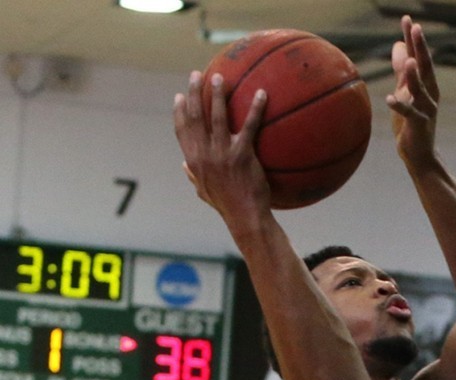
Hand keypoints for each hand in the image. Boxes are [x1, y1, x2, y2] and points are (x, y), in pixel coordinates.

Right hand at [172, 70, 270, 222]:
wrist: (245, 217)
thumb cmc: (227, 205)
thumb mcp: (203, 192)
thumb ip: (193, 176)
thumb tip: (183, 166)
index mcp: (193, 161)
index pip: (182, 130)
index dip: (180, 111)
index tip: (179, 95)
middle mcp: (204, 154)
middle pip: (195, 116)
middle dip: (194, 92)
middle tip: (197, 74)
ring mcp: (222, 153)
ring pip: (216, 116)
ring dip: (217, 94)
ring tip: (221, 77)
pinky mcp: (242, 154)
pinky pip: (250, 126)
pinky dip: (255, 108)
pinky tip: (262, 94)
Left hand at [386, 15, 439, 166]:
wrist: (419, 153)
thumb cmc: (410, 122)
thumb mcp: (405, 92)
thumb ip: (401, 70)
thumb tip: (398, 44)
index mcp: (426, 84)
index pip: (419, 56)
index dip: (413, 39)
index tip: (408, 19)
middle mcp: (430, 94)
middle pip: (426, 67)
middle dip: (420, 48)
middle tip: (416, 28)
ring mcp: (426, 110)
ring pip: (421, 90)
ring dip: (414, 77)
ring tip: (410, 62)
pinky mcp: (419, 126)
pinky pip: (409, 114)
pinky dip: (400, 106)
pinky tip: (390, 98)